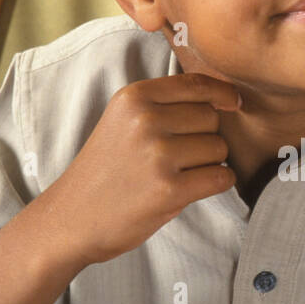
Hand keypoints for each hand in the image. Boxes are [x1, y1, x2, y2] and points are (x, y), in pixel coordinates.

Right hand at [42, 73, 240, 265]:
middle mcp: (145, 120)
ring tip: (178, 175)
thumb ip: (164, 105)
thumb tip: (227, 98)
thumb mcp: (123, 121)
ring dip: (210, 164)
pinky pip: (221, 178)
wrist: (71, 219)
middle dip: (207, 137)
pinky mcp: (169, 189)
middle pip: (212, 118)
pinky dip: (217, 184)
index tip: (233, 104)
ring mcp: (158, 154)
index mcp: (134, 97)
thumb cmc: (106, 171)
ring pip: (219, 149)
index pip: (197, 84)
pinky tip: (193, 189)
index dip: (222, 94)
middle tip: (180, 158)